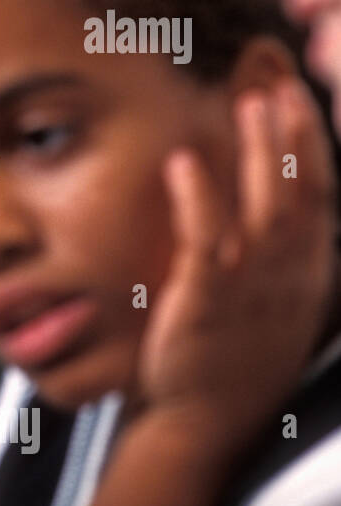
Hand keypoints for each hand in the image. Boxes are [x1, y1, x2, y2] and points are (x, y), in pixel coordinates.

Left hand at [137, 78, 337, 448]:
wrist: (204, 421)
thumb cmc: (234, 356)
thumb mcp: (276, 300)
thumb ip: (281, 250)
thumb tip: (278, 200)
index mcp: (306, 272)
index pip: (320, 194)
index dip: (311, 141)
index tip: (296, 94)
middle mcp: (287, 276)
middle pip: (301, 193)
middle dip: (293, 135)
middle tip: (277, 84)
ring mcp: (248, 290)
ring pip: (265, 212)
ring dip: (259, 154)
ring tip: (247, 102)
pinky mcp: (202, 304)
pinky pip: (204, 245)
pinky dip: (198, 200)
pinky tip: (185, 163)